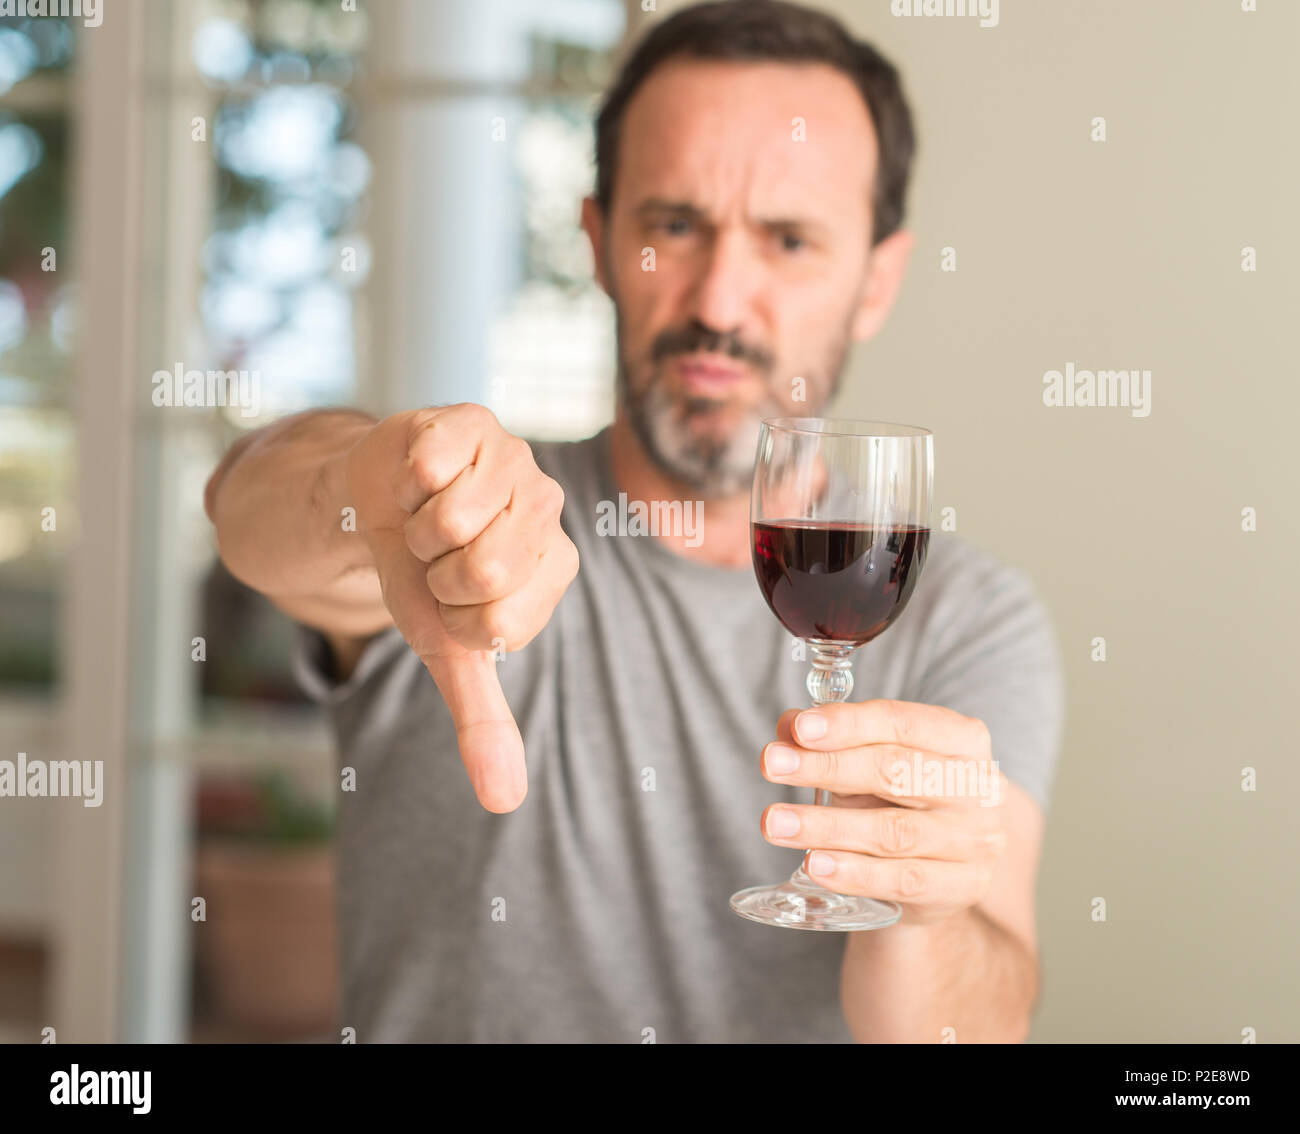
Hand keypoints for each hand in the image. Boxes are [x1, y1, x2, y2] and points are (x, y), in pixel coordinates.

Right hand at [344, 404, 578, 812]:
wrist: (376, 504)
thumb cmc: (423, 574)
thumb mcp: (449, 651)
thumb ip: (482, 720)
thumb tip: (505, 800)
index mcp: (555, 568)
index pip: (501, 621)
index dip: (453, 618)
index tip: (451, 599)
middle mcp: (549, 511)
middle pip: (485, 571)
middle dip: (435, 575)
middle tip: (436, 557)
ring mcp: (516, 461)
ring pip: (454, 521)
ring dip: (416, 531)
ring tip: (427, 518)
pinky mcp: (474, 422)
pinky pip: (430, 468)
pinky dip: (403, 485)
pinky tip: (416, 480)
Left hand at [758, 699, 1007, 925]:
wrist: (939, 866)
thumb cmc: (900, 799)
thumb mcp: (868, 761)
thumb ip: (828, 741)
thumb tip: (788, 729)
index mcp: (963, 739)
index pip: (902, 723)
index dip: (848, 723)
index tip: (799, 728)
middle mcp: (976, 787)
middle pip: (895, 772)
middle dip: (826, 767)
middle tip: (771, 765)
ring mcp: (974, 840)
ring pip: (892, 831)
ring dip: (826, 825)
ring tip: (776, 822)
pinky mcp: (961, 886)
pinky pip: (902, 879)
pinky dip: (854, 872)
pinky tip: (814, 864)